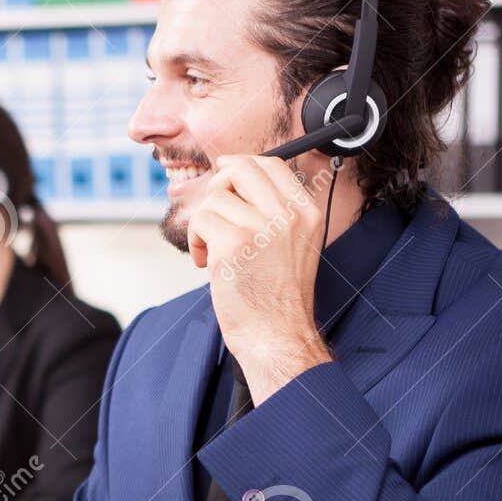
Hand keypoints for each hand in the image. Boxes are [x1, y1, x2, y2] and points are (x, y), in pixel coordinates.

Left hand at [187, 154, 332, 402]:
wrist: (277, 336)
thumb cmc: (276, 298)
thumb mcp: (292, 245)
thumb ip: (273, 212)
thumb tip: (234, 179)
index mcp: (306, 214)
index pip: (273, 164)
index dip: (242, 165)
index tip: (225, 177)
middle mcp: (288, 216)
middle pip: (242, 167)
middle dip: (217, 185)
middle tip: (213, 213)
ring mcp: (262, 228)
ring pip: (215, 197)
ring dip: (204, 222)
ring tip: (211, 250)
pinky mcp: (234, 244)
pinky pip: (201, 220)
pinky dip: (195, 240)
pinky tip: (204, 261)